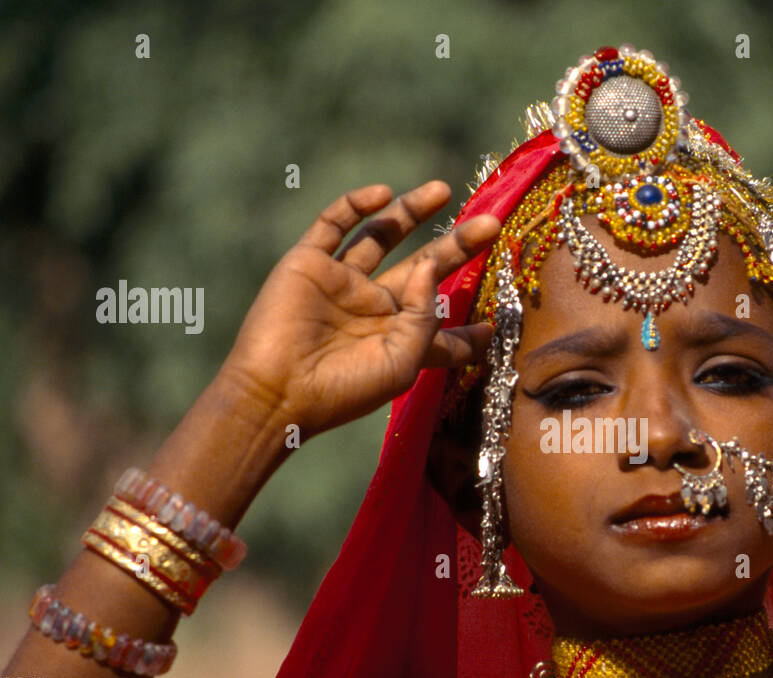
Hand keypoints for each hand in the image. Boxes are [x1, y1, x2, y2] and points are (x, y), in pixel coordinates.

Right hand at [216, 181, 500, 440]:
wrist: (277, 392)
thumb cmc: (344, 388)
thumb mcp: (403, 360)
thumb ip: (425, 313)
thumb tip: (429, 267)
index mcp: (398, 340)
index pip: (441, 330)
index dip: (468, 330)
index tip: (495, 324)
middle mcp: (373, 308)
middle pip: (425, 268)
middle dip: (458, 246)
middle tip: (492, 224)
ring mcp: (341, 283)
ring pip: (381, 236)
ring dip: (411, 211)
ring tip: (444, 189)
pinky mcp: (307, 264)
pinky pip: (333, 225)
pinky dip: (356, 206)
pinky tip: (384, 195)